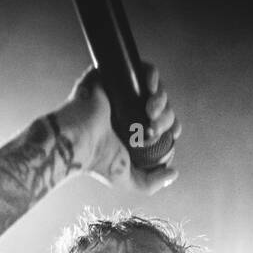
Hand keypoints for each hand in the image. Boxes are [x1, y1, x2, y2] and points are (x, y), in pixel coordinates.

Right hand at [59, 62, 180, 193]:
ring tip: (150, 113)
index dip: (173, 126)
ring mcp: (122, 91)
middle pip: (163, 107)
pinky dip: (153, 76)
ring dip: (161, 101)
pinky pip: (143, 69)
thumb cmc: (98, 162)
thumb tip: (174, 173)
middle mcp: (130, 109)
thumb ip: (151, 183)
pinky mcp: (114, 75)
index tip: (173, 134)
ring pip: (156, 89)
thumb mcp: (128, 180)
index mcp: (135, 130)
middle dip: (166, 118)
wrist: (79, 141)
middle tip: (153, 128)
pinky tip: (151, 89)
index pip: (164, 123)